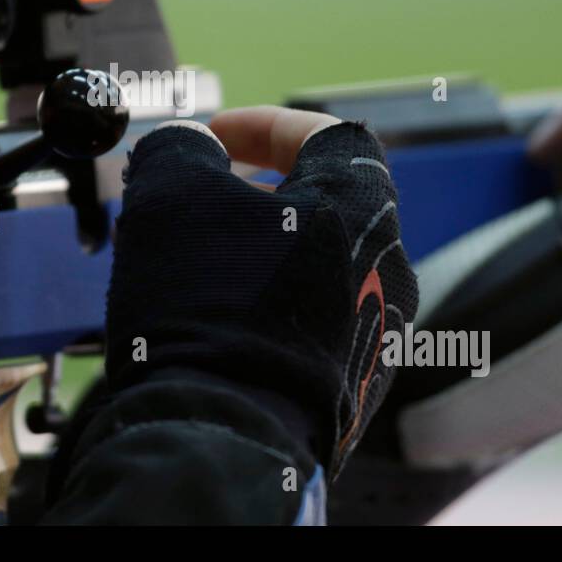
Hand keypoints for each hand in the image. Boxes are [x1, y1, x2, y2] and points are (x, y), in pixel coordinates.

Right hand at [103, 107, 418, 476]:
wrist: (222, 437)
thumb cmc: (206, 305)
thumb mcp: (172, 194)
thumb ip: (180, 148)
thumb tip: (185, 145)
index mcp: (362, 205)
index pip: (322, 133)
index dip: (258, 125)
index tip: (212, 137)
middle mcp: (389, 267)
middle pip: (321, 203)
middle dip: (251, 193)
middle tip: (198, 202)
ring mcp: (377, 335)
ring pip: (314, 267)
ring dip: (257, 252)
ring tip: (195, 265)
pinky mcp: (353, 389)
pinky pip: (310, 325)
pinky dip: (266, 308)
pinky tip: (215, 323)